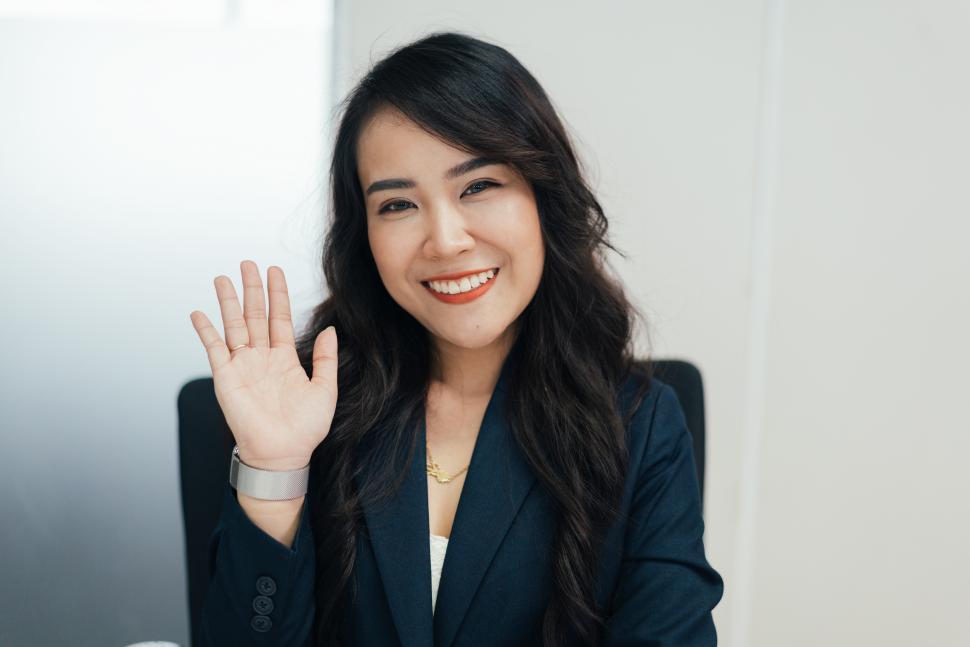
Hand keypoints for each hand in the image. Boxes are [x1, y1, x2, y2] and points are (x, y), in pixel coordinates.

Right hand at [189, 260, 337, 469]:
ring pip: (234, 325)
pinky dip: (206, 330)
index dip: (278, 294)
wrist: (283, 455)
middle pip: (255, 315)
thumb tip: (330, 329)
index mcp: (284, 359)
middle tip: (248, 263)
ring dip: (228, 302)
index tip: (275, 271)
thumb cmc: (305, 429)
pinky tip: (199, 312)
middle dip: (252, 289)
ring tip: (223, 277)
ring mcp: (242, 366)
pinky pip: (214, 349)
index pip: (280, 318)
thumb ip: (325, 358)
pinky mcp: (226, 377)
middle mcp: (262, 358)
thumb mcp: (325, 388)